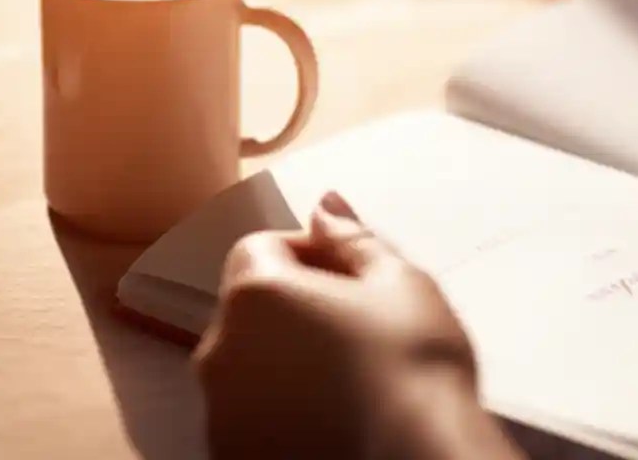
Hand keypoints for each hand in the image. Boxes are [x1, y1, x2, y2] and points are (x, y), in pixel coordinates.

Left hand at [193, 192, 523, 459]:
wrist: (419, 457)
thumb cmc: (416, 363)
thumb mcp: (400, 282)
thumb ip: (352, 239)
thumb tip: (324, 204)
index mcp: (255, 295)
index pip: (261, 246)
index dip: (309, 251)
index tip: (354, 275)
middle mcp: (219, 351)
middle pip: (250, 307)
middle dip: (296, 305)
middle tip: (360, 323)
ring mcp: (221, 413)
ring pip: (249, 364)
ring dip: (287, 357)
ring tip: (352, 375)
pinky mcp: (233, 456)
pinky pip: (252, 415)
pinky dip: (282, 407)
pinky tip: (337, 414)